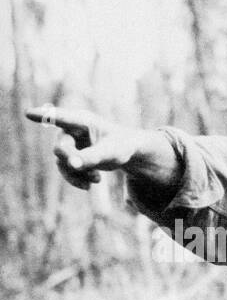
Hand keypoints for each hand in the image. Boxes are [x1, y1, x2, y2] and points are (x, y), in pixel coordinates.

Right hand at [25, 104, 150, 190]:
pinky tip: (89, 186)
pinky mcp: (69, 155)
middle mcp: (70, 130)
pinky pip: (65, 169)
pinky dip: (76, 179)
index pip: (61, 118)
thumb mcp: (110, 153)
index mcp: (82, 121)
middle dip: (73, 162)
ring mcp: (68, 143)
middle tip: (94, 176)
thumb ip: (91, 157)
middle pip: (61, 147)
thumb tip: (72, 164)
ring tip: (98, 180)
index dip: (44, 116)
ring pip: (61, 161)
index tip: (28, 113)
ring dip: (77, 173)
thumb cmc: (119, 146)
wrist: (124, 151)